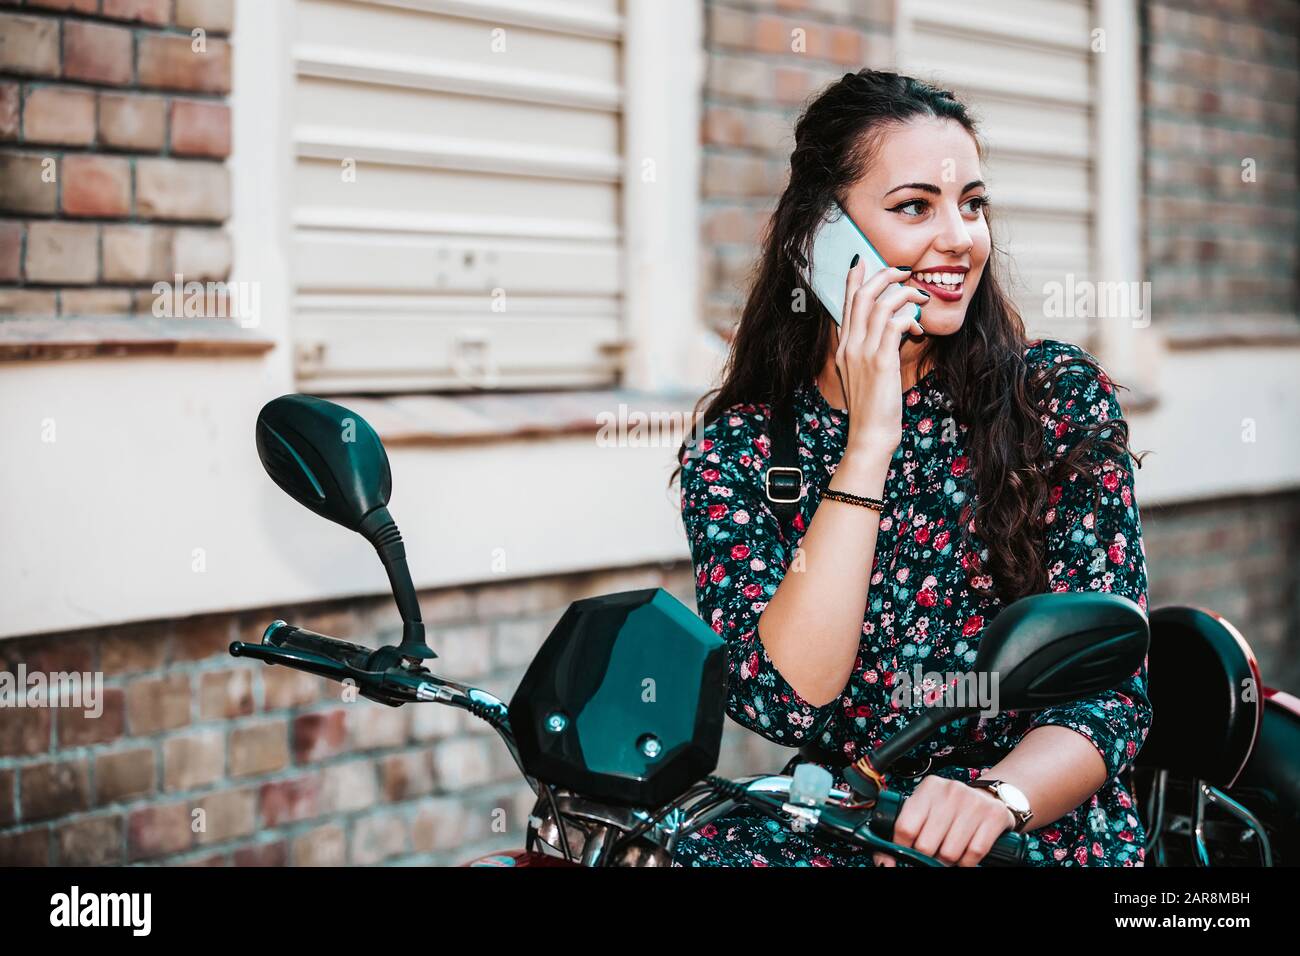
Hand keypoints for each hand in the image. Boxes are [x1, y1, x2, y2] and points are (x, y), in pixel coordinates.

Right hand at [834, 258, 928, 458]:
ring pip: (879, 305)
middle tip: (902, 270)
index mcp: (843, 348)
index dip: (854, 280)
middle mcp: (849, 346)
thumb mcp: (863, 376)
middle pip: (861, 297)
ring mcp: (862, 353)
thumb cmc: (872, 409)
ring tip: (919, 295)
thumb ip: (871, 351)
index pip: (845, 305)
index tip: (861, 261)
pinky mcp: (880, 362)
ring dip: (903, 294)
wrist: (869, 435)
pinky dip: (909, 318)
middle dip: (882, 276)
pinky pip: (895, 325)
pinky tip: (918, 326)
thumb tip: (891, 331)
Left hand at [872, 776, 1016, 867]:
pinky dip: (966, 863)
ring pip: (949, 852)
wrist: (989, 796)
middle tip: (929, 856)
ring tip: (947, 855)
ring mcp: (973, 803)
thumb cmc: (951, 806)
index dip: (901, 849)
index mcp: (928, 789)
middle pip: (926, 844)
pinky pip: (973, 853)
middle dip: (926, 857)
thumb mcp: (927, 808)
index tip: (902, 858)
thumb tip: (885, 861)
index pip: (905, 827)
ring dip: (946, 861)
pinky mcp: (993, 816)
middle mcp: (950, 792)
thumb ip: (907, 828)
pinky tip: (963, 857)